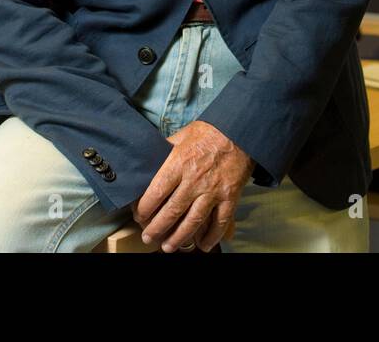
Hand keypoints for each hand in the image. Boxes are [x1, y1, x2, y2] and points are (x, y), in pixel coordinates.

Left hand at [133, 120, 253, 252]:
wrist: (240, 131)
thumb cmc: (209, 132)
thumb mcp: (182, 135)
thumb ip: (165, 150)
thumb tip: (149, 160)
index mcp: (179, 163)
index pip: (157, 192)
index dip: (144, 208)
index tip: (139, 216)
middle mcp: (195, 180)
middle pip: (172, 211)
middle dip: (157, 229)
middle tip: (148, 237)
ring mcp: (213, 190)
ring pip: (193, 221)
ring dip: (179, 237)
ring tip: (168, 247)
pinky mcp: (230, 196)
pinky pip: (220, 222)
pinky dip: (212, 236)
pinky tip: (202, 245)